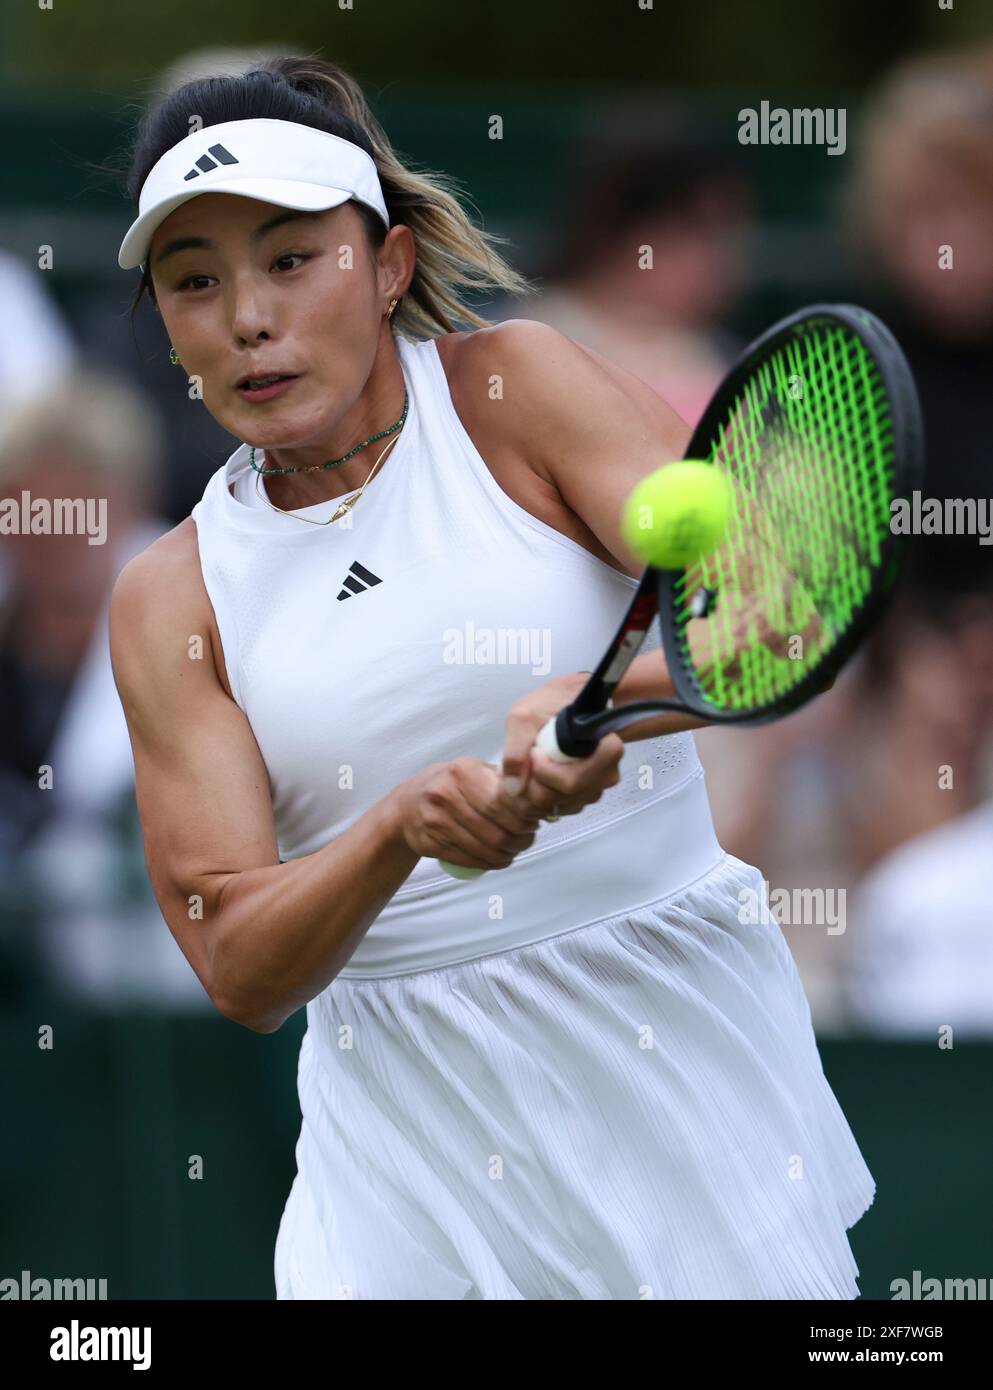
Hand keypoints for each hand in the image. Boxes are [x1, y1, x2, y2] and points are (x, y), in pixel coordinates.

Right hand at [394, 759, 541, 870]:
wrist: (406, 805)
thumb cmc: (447, 785)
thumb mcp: (470, 770)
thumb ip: (500, 778)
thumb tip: (537, 792)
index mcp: (462, 772)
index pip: (504, 803)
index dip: (525, 817)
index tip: (534, 820)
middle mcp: (446, 796)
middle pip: (498, 830)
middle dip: (521, 839)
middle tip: (529, 837)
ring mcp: (436, 822)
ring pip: (486, 849)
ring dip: (508, 854)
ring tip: (516, 848)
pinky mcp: (431, 844)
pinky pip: (470, 860)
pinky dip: (491, 863)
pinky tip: (499, 857)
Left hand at [497, 673, 624, 821]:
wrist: (567, 702)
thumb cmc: (552, 703)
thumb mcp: (525, 717)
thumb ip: (516, 750)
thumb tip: (514, 788)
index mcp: (606, 749)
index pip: (571, 781)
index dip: (545, 772)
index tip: (535, 751)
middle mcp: (607, 773)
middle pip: (561, 797)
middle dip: (534, 783)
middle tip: (528, 758)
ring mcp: (596, 787)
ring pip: (558, 806)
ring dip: (535, 791)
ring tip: (530, 764)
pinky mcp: (584, 796)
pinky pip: (558, 808)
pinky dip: (540, 797)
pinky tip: (536, 775)